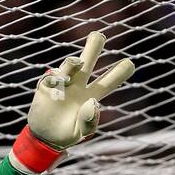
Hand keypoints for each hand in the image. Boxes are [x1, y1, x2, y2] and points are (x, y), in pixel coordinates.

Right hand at [10, 32, 133, 174]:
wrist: (45, 137)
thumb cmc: (67, 134)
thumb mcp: (81, 133)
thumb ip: (89, 123)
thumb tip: (92, 103)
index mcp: (91, 95)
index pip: (107, 81)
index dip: (118, 73)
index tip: (130, 63)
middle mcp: (78, 84)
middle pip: (88, 60)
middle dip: (93, 46)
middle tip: (99, 36)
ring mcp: (62, 82)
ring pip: (70, 64)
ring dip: (73, 62)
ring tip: (77, 63)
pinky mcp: (46, 85)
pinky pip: (53, 75)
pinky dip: (57, 77)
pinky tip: (59, 87)